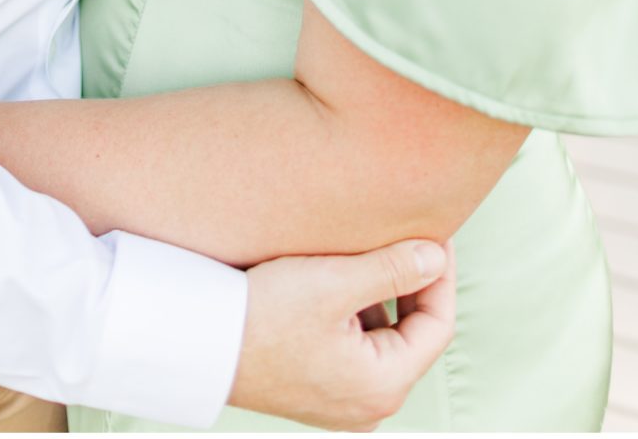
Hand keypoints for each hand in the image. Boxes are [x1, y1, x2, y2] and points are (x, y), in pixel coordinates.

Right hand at [229, 239, 455, 430]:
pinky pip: (355, 347)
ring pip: (382, 337)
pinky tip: (332, 281)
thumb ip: (393, 268)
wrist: (199, 342)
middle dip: (407, 283)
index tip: (432, 233)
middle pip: (411, 333)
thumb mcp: (334, 281)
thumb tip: (437, 256)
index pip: (437, 324)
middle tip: (399, 237)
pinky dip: (353, 313)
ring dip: (378, 295)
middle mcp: (369, 405)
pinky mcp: (318, 390)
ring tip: (360, 254)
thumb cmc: (262, 314)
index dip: (439, 273)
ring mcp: (342, 402)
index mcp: (383, 386)